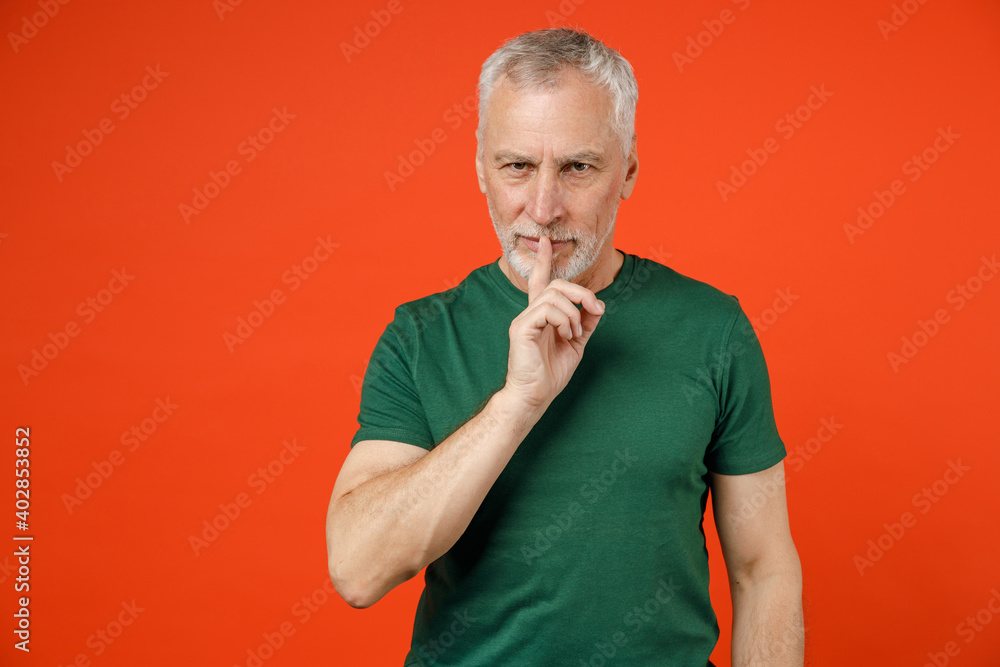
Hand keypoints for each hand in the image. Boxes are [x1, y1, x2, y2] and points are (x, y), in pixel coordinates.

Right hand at [503, 236, 604, 411]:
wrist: (534, 396)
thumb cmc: (550, 374)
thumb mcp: (575, 345)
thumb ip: (585, 324)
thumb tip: (598, 307)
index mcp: (540, 316)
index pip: (540, 282)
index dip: (543, 261)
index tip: (545, 243)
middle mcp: (530, 313)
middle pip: (555, 284)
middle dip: (581, 292)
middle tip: (596, 310)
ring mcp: (524, 319)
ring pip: (554, 295)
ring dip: (574, 313)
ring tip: (575, 333)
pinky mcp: (521, 327)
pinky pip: (547, 309)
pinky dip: (565, 320)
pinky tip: (566, 336)